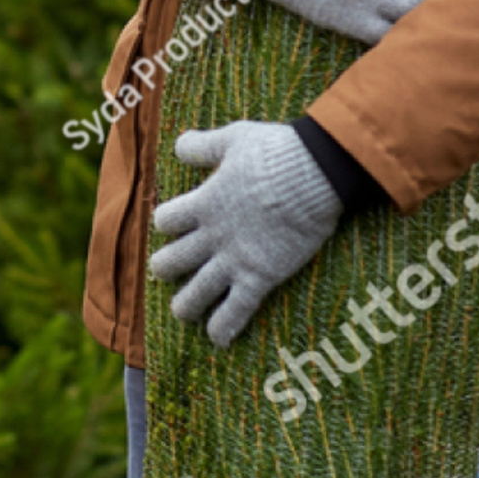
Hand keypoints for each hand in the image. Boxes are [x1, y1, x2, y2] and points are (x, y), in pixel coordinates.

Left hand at [150, 121, 341, 348]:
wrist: (314, 174)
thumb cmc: (275, 151)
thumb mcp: (233, 138)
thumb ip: (203, 146)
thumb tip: (179, 146)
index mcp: (203, 202)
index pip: (165, 220)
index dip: (166, 223)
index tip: (174, 224)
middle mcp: (212, 235)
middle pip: (170, 262)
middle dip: (165, 268)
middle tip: (168, 271)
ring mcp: (234, 260)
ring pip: (195, 294)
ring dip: (185, 306)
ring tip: (183, 312)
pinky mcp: (260, 277)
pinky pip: (235, 311)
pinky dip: (223, 328)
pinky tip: (216, 339)